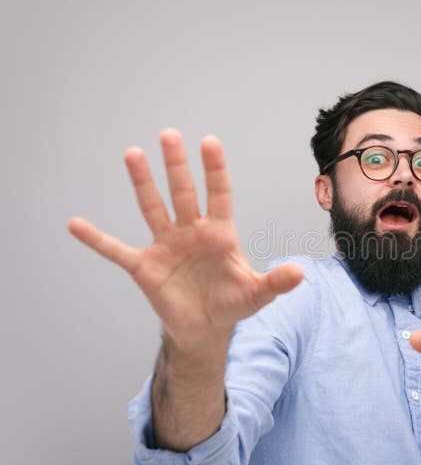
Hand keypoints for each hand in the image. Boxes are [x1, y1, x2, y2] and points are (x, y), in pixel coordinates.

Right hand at [68, 128, 302, 351]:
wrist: (206, 328)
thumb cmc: (232, 304)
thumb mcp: (257, 294)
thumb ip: (276, 282)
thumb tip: (300, 272)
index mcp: (219, 233)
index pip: (219, 194)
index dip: (214, 170)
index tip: (210, 142)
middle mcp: (191, 232)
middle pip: (183, 193)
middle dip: (177, 166)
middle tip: (169, 135)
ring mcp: (166, 246)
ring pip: (153, 208)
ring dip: (143, 183)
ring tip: (133, 154)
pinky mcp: (145, 267)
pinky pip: (116, 250)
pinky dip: (97, 239)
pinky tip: (75, 224)